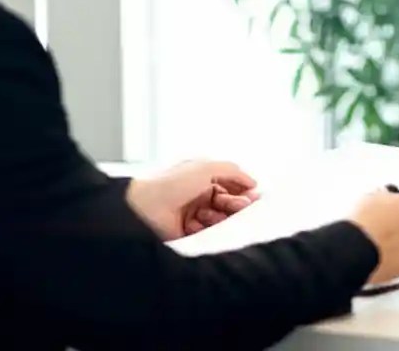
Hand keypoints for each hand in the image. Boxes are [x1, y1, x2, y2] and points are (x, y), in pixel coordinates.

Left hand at [125, 160, 260, 240]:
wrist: (143, 207)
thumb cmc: (171, 183)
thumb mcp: (206, 167)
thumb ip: (233, 170)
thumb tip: (252, 181)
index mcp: (201, 176)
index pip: (230, 184)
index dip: (243, 190)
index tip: (255, 196)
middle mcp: (197, 194)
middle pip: (227, 202)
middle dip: (236, 204)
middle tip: (242, 207)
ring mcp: (192, 213)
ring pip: (219, 218)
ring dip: (220, 216)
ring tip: (212, 215)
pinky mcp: (187, 231)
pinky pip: (206, 232)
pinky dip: (206, 228)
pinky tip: (199, 224)